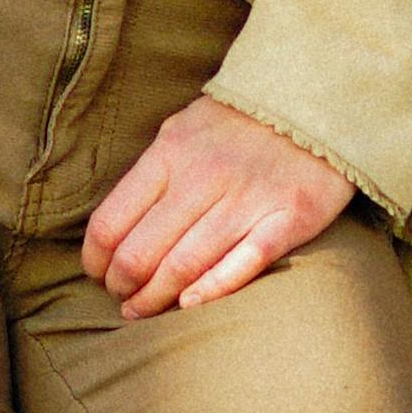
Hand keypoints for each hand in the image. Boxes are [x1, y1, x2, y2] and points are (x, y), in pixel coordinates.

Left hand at [80, 98, 352, 317]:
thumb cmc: (240, 123)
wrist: (316, 100)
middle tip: (122, 299)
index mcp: (170, 153)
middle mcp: (204, 177)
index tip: (97, 273)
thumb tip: (114, 228)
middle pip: (141, 253)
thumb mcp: (183, 130)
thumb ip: (152, 174)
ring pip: (185, 266)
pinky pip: (243, 264)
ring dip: (155, 299)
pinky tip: (189, 306)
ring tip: (142, 312)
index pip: (112, 221)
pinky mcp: (289, 218)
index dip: (96, 259)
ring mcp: (248, 200)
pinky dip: (211, 290)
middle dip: (122, 286)